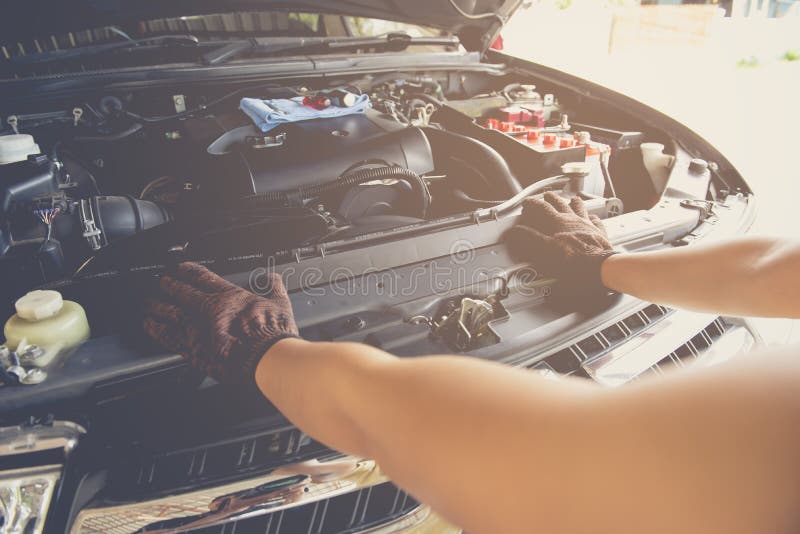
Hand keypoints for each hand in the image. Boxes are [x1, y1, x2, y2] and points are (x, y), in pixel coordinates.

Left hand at [143, 262, 297, 381]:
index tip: (181, 268)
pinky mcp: (192, 347)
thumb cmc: (272, 333)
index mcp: (231, 297)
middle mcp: (210, 308)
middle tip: (161, 281)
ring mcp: (199, 328)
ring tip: (149, 303)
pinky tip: (149, 325)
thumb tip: (274, 277)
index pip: (205, 278)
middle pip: (183, 293)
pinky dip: (156, 329)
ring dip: (158, 306)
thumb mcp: (280, 304)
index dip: (191, 271)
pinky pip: (168, 336)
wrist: (265, 357)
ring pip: (171, 312)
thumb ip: (275, 288)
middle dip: (170, 285)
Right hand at [505, 192, 616, 296]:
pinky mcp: (599, 233)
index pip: (542, 208)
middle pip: (560, 204)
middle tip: (547, 196)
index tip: (527, 203)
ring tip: (572, 199)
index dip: (532, 204)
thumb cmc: (575, 261)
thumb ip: (529, 239)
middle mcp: (573, 220)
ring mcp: (587, 225)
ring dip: (574, 203)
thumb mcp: (545, 251)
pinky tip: (593, 218)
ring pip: (580, 208)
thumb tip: (515, 232)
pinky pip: (596, 221)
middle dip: (552, 199)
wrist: (600, 267)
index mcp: (558, 223)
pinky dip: (593, 218)